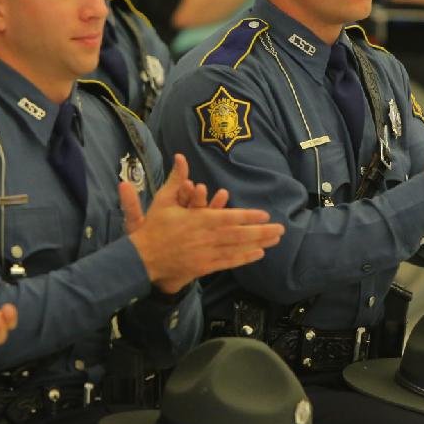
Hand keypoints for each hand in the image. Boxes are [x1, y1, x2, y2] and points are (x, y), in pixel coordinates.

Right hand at [125, 154, 284, 293]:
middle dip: (261, 232)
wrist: (142, 259)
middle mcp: (206, 237)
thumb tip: (180, 157)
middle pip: (239, 235)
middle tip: (280, 229)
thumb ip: (176, 179)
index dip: (248, 216)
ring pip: (237, 249)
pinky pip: (228, 262)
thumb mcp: (163, 200)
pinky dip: (244, 258)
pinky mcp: (204, 267)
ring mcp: (206, 254)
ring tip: (275, 240)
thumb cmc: (154, 228)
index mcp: (198, 220)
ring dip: (258, 244)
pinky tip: (257, 254)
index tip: (265, 215)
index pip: (229, 217)